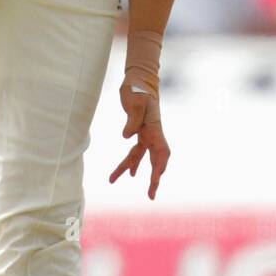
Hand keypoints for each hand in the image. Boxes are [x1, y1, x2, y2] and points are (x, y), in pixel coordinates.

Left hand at [109, 80, 169, 200]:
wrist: (138, 79)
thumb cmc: (137, 88)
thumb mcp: (134, 101)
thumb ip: (132, 119)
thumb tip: (126, 137)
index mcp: (155, 128)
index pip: (161, 153)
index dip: (159, 167)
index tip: (155, 181)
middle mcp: (153, 133)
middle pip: (157, 160)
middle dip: (154, 178)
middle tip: (151, 196)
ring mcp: (147, 133)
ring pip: (141, 156)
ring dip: (130, 169)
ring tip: (114, 179)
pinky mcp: (140, 132)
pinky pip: (137, 151)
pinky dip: (132, 162)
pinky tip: (128, 173)